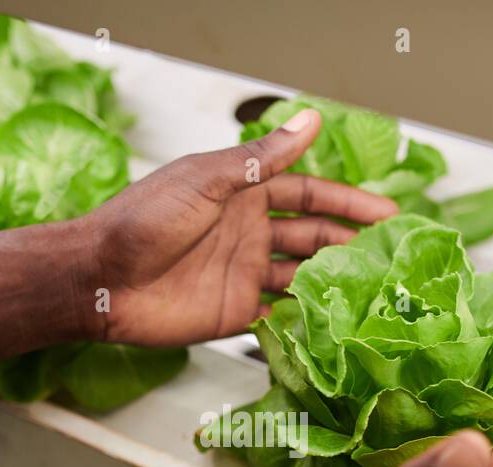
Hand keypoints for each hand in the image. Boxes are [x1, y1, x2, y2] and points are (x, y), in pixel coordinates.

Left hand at [83, 108, 397, 347]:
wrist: (100, 278)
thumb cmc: (143, 221)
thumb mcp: (207, 179)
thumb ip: (262, 158)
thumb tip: (310, 120)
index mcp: (243, 192)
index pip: (309, 194)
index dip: (348, 203)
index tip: (388, 215)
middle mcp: (248, 231)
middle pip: (313, 235)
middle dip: (352, 243)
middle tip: (392, 257)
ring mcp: (243, 273)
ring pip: (302, 274)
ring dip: (334, 279)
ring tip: (375, 289)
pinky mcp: (233, 312)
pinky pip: (278, 314)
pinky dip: (306, 316)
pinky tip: (336, 321)